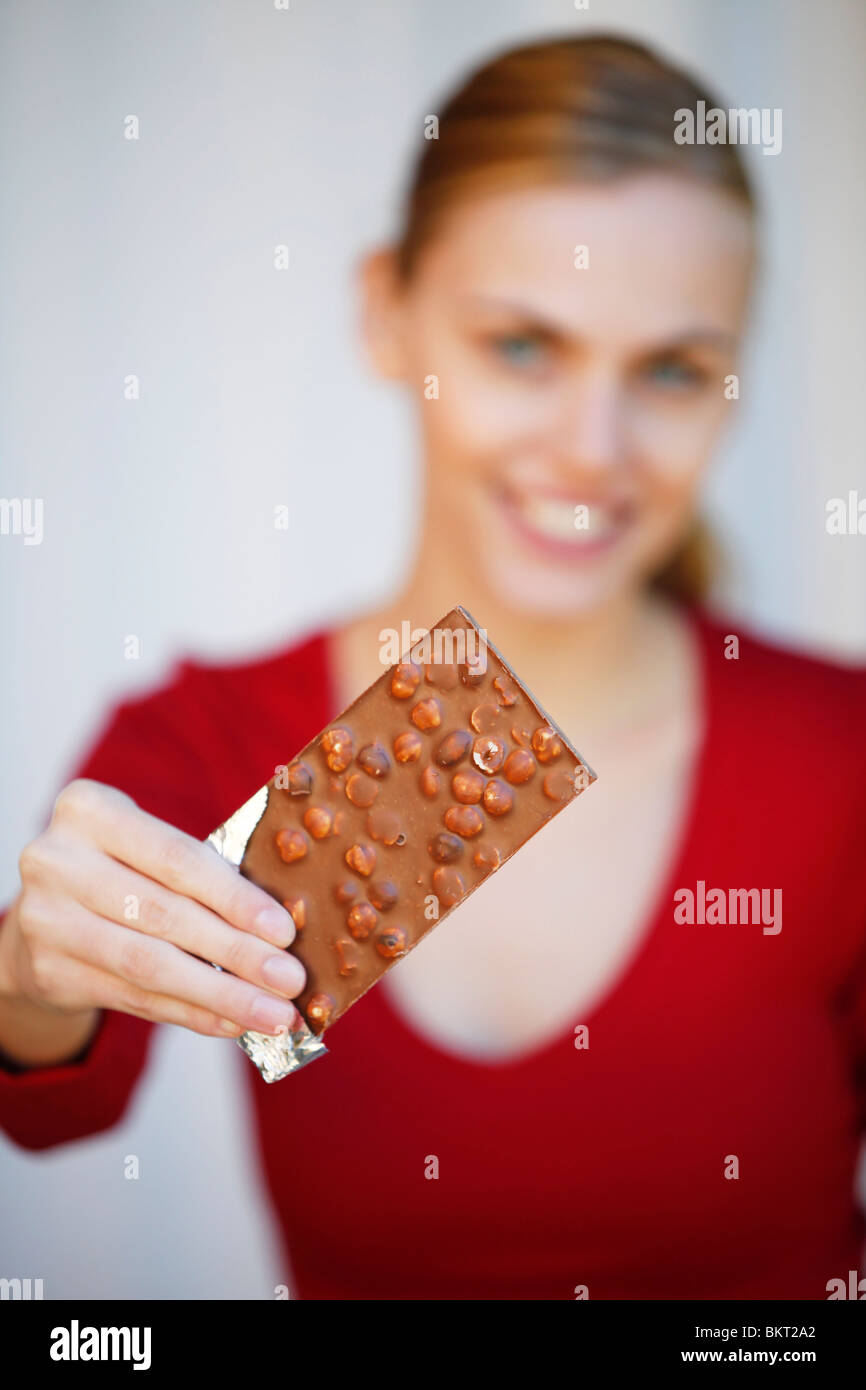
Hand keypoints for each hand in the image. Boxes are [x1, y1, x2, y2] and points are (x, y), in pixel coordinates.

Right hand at [0, 780, 303, 1046]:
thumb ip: (202, 876)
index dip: (234, 897)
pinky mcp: (47, 972)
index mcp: (90, 810)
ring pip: (149, 965)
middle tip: (289, 980)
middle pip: (165, 915)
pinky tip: (231, 1023)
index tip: (284, 931)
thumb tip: (281, 933)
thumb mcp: (147, 850)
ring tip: (272, 1015)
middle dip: (237, 953)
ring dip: (220, 995)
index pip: (176, 858)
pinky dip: (191, 1012)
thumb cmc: (121, 871)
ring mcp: (45, 919)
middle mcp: (58, 861)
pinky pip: (135, 998)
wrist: (43, 916)